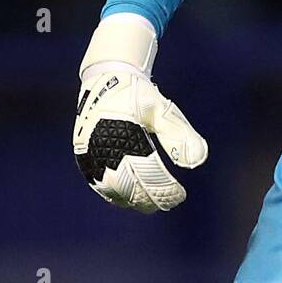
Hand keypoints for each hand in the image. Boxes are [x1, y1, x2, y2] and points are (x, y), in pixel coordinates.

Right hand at [73, 14, 206, 212]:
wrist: (107, 78)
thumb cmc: (140, 96)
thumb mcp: (164, 111)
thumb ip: (180, 135)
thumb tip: (199, 160)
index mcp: (124, 132)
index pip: (147, 172)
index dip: (163, 189)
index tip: (180, 195)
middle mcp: (103, 144)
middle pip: (127, 184)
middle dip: (149, 198)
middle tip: (169, 203)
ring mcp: (89, 150)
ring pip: (110, 187)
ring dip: (131, 199)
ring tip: (151, 204)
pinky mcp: (83, 153)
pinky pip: (96, 181)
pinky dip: (113, 193)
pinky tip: (129, 199)